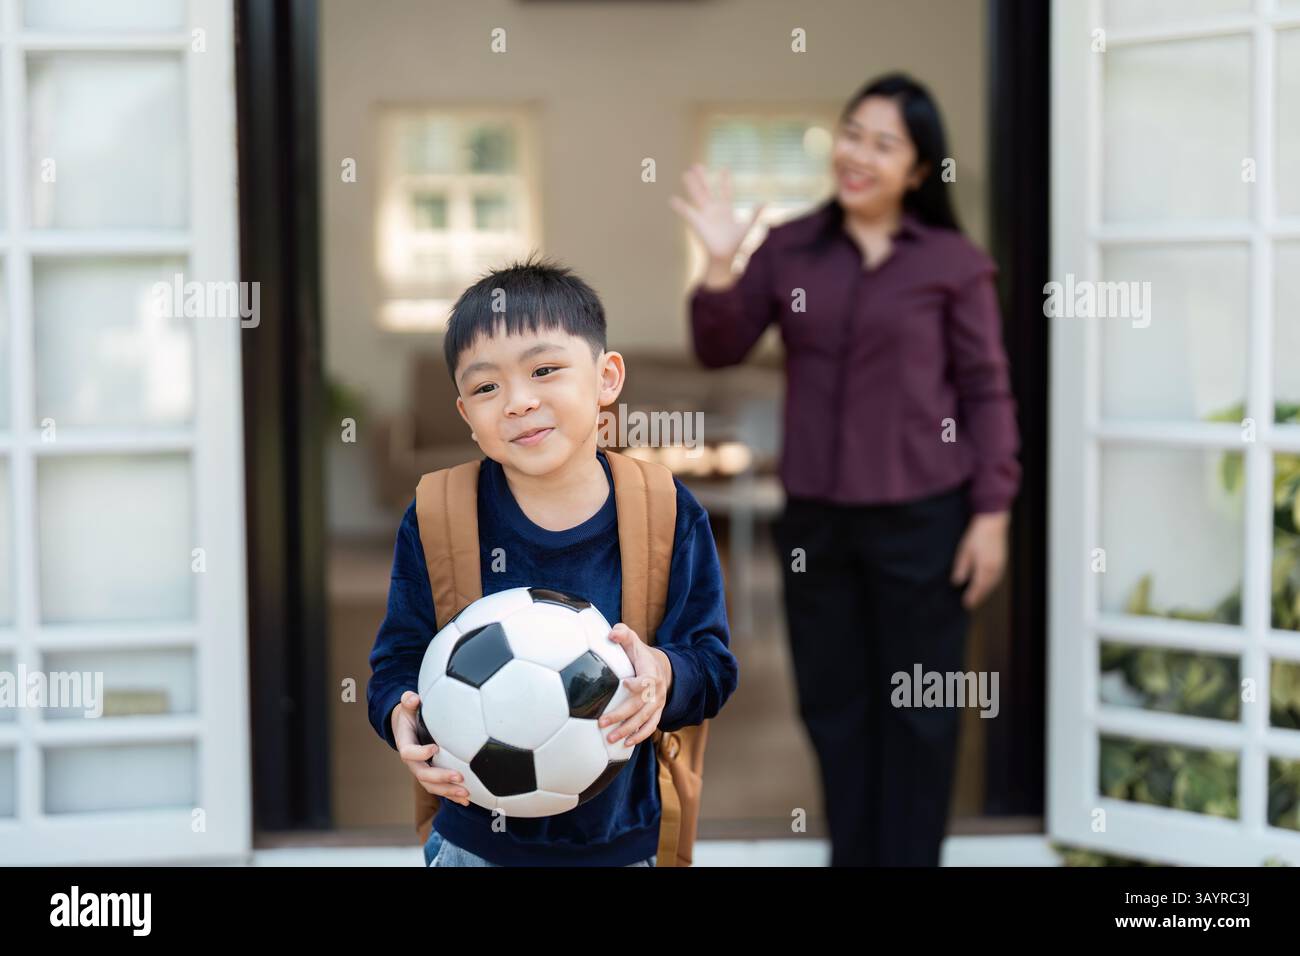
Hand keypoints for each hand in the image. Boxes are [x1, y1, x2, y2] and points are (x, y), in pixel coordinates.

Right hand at [391, 690, 470, 806]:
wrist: (406, 728)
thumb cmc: (409, 715)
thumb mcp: (406, 706)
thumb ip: (408, 701)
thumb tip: (413, 698)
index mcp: (406, 746)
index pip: (409, 753)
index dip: (420, 753)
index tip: (434, 748)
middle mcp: (413, 763)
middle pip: (423, 775)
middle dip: (441, 778)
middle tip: (459, 777)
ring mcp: (422, 771)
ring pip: (433, 786)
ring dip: (449, 791)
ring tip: (466, 794)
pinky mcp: (432, 775)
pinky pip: (441, 788)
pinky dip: (453, 795)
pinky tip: (468, 800)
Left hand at [598, 624, 672, 748]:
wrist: (661, 668)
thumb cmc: (640, 654)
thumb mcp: (633, 641)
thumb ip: (622, 634)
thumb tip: (611, 634)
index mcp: (651, 672)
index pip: (647, 680)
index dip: (638, 683)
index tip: (624, 684)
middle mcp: (656, 691)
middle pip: (640, 705)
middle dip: (622, 715)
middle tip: (602, 722)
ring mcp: (658, 704)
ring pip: (644, 720)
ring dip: (628, 730)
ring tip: (610, 739)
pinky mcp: (656, 713)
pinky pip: (650, 727)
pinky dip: (639, 736)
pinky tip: (625, 744)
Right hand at [669, 163, 764, 265]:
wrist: (726, 256)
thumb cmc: (736, 243)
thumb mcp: (748, 226)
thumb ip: (755, 214)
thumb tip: (766, 202)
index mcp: (725, 210)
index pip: (725, 192)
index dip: (725, 181)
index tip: (724, 168)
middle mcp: (713, 210)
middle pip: (706, 190)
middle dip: (702, 178)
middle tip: (696, 165)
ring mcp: (704, 215)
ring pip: (697, 196)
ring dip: (692, 185)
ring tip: (685, 174)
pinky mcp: (697, 223)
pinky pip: (687, 213)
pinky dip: (680, 207)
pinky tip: (672, 199)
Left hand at [950, 511, 1009, 609]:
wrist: (993, 523)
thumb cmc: (977, 536)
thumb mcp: (964, 551)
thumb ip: (961, 568)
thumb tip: (957, 582)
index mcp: (985, 568)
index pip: (977, 588)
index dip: (971, 597)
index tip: (965, 605)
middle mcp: (995, 570)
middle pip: (986, 588)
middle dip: (978, 597)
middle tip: (970, 605)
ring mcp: (1001, 566)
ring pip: (992, 584)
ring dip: (985, 592)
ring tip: (977, 597)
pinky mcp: (1003, 562)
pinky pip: (996, 578)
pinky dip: (990, 584)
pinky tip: (985, 584)